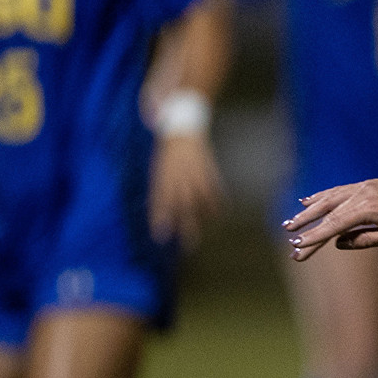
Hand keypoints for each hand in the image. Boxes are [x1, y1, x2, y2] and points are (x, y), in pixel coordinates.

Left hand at [149, 133, 224, 248]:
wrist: (182, 131)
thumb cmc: (167, 156)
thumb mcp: (158, 173)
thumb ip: (159, 193)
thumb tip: (158, 214)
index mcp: (163, 179)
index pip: (160, 203)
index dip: (159, 221)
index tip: (160, 238)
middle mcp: (178, 179)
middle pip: (182, 207)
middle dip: (186, 227)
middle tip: (189, 245)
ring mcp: (194, 175)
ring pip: (199, 201)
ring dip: (203, 217)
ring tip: (206, 230)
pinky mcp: (207, 171)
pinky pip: (213, 191)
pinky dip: (217, 203)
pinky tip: (219, 213)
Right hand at [285, 177, 377, 259]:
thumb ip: (366, 240)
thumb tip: (339, 243)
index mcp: (370, 208)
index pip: (335, 225)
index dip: (315, 236)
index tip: (298, 246)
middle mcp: (363, 193)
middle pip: (328, 211)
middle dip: (306, 225)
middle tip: (288, 236)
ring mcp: (364, 186)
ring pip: (330, 198)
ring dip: (309, 210)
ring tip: (291, 221)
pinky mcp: (367, 184)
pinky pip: (339, 191)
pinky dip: (322, 196)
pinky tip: (309, 201)